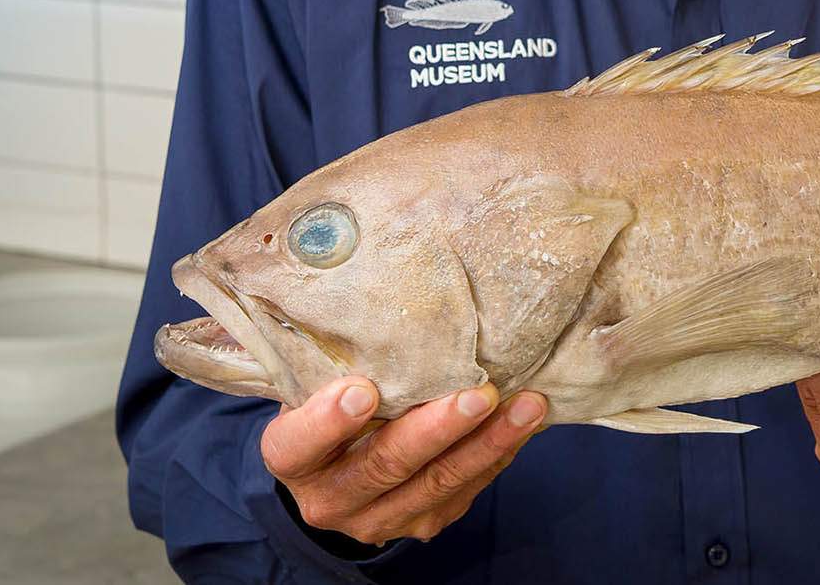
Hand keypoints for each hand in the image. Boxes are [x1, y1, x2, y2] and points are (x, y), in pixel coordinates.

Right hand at [261, 375, 546, 546]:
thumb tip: (381, 297)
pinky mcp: (421, 522)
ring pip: (437, 484)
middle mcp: (329, 499)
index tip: (363, 391)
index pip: (298, 444)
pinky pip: (464, 491)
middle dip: (437, 430)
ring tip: (528, 406)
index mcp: (291, 457)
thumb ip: (337, 356)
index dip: (328, 421)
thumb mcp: (317, 376)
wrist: (338, 458)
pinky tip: (525, 424)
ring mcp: (377, 519)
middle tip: (479, 394)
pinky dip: (497, 455)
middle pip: (384, 466)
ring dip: (488, 443)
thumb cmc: (330, 393)